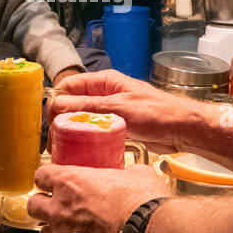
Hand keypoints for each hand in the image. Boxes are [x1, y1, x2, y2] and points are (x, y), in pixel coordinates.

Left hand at [29, 162, 169, 232]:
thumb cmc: (144, 204)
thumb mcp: (137, 176)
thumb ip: (125, 175)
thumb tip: (132, 176)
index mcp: (71, 184)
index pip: (42, 176)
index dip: (48, 180)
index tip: (53, 183)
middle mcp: (59, 211)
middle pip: (33, 206)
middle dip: (43, 207)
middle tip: (57, 210)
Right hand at [47, 69, 190, 153]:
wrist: (181, 129)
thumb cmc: (154, 113)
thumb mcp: (116, 108)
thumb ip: (85, 106)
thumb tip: (56, 104)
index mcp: (104, 82)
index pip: (69, 86)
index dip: (57, 102)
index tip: (51, 121)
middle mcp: (106, 94)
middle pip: (74, 104)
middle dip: (63, 119)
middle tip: (56, 138)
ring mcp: (112, 111)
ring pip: (84, 119)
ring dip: (75, 131)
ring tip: (65, 147)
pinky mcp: (118, 126)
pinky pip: (96, 131)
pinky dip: (88, 139)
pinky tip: (82, 151)